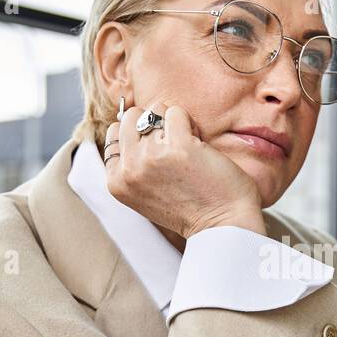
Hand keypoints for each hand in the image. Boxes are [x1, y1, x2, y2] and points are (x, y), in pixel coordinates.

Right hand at [103, 100, 264, 237]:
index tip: (158, 153)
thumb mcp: (146, 193)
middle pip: (131, 117)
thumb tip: (136, 125)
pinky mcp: (178, 146)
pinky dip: (191, 124)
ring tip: (188, 148)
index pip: (113, 135)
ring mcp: (151, 156)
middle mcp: (129, 169)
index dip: (139, 135)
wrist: (222, 226)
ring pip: (155, 110)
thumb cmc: (191, 209)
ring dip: (174, 123)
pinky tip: (199, 147)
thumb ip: (135, 165)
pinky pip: (176, 112)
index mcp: (117, 182)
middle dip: (154, 123)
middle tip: (173, 146)